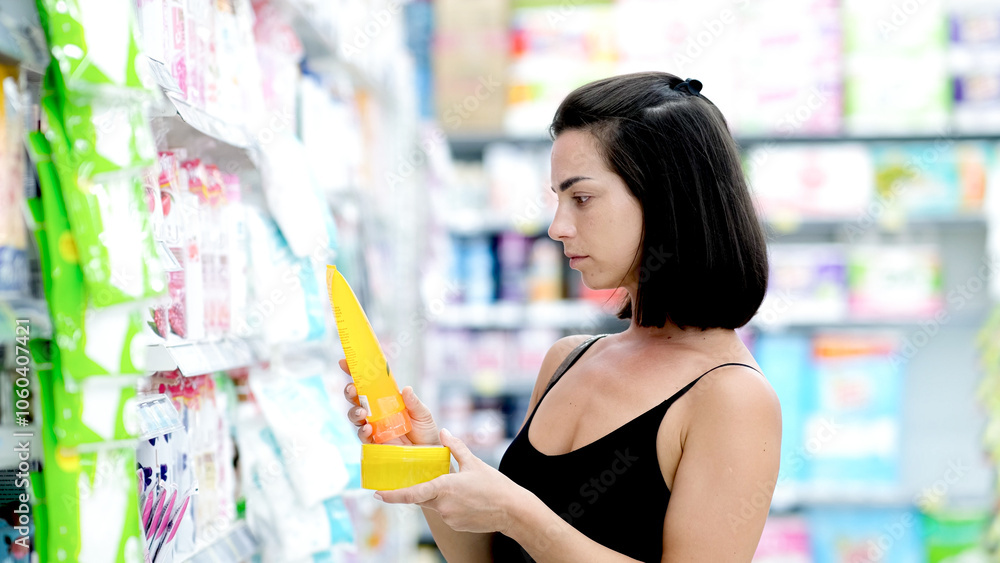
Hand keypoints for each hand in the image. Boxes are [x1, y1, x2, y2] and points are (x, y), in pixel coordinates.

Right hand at [340, 358, 440, 445]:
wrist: (428, 454)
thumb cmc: (425, 431)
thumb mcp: (423, 414)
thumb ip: (414, 403)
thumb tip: (406, 388)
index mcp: (387, 399)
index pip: (369, 383)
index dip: (355, 373)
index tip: (344, 362)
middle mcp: (377, 411)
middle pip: (357, 398)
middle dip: (350, 391)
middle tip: (353, 389)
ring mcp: (373, 426)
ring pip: (355, 415)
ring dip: (354, 411)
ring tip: (362, 412)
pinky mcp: (373, 443)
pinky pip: (363, 435)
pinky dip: (363, 431)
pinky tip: (368, 428)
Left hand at [376, 429, 523, 535]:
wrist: (512, 511)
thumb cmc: (494, 485)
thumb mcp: (474, 462)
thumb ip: (455, 447)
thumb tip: (442, 432)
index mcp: (445, 487)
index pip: (412, 493)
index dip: (393, 495)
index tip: (378, 493)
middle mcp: (443, 505)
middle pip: (421, 497)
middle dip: (417, 490)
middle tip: (417, 482)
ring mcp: (449, 517)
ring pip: (435, 505)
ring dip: (439, 496)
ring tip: (463, 489)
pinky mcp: (456, 524)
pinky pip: (446, 513)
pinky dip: (449, 504)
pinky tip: (467, 499)